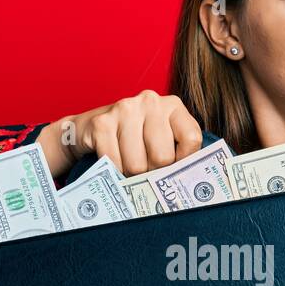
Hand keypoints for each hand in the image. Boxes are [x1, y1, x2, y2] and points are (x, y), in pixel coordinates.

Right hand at [67, 90, 203, 176]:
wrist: (94, 128)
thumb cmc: (137, 138)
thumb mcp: (165, 138)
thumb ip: (180, 153)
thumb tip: (186, 183)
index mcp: (173, 105)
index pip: (191, 139)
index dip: (184, 161)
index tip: (174, 166)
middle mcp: (151, 102)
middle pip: (162, 158)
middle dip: (153, 171)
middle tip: (146, 167)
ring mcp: (124, 110)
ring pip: (137, 166)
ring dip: (132, 174)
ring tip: (129, 162)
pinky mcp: (102, 124)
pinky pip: (114, 164)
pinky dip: (114, 171)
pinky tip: (114, 160)